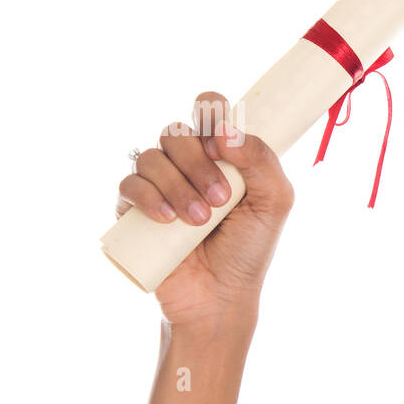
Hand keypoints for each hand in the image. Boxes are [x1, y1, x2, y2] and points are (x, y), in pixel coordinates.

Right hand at [115, 91, 294, 330]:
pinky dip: (147, 196)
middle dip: (198, 164)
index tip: (222, 144)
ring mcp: (159, 185)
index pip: (208, 109)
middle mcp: (188, 164)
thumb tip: (225, 130)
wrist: (220, 295)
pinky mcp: (134, 209)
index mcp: (222, 154)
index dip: (210, 112)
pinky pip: (128, 184)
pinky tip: (167, 219)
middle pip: (177, 132)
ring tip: (199, 220)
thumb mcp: (274, 203)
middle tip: (221, 199)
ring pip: (152, 157)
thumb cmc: (250, 248)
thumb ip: (262, 161)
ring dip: (177, 185)